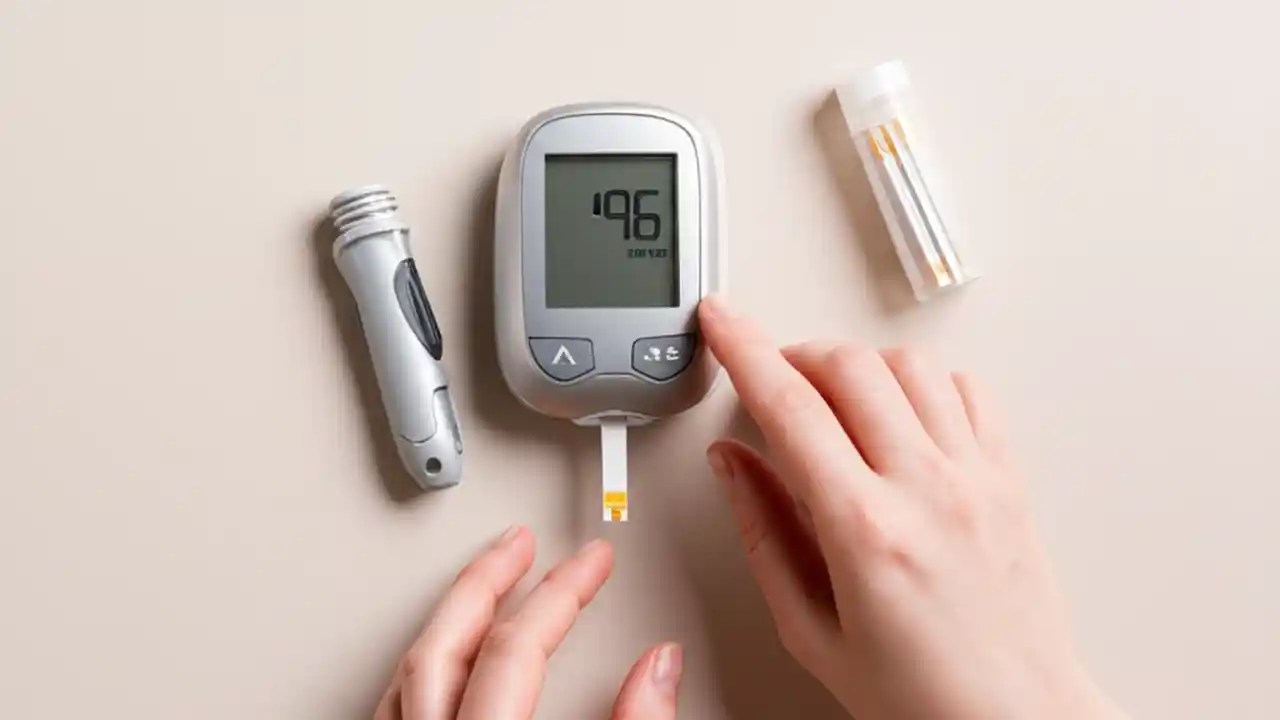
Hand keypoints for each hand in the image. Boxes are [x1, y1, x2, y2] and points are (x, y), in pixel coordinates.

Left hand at [374, 529, 681, 719]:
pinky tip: (444, 654)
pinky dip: (423, 667)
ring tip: (482, 582)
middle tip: (522, 543)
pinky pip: (393, 706)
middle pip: (445, 645)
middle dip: (487, 581)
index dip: (561, 594)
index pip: (517, 649)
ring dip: (449, 617)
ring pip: (409, 672)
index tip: (592, 561)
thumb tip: (659, 666)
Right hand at [699, 296, 1124, 719]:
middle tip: (770, 374)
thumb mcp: (811, 628)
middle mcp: (927, 489)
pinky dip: (924, 380)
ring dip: (858, 363)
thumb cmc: (920, 696)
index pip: (790, 406)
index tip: (721, 321)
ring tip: (832, 394)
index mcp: (866, 530)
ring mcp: (976, 477)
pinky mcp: (1009, 479)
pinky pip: (968, 390)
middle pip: (850, 366)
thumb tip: (732, 464)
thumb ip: (763, 533)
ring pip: (910, 365)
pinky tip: (900, 410)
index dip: (743, 349)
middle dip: (795, 352)